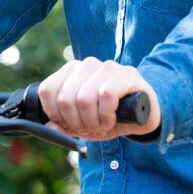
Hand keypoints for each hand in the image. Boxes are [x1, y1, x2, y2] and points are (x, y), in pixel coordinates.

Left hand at [37, 57, 160, 141]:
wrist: (144, 114)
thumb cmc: (109, 117)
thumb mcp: (83, 125)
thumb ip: (64, 126)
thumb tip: (50, 127)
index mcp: (71, 72)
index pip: (48, 90)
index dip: (54, 114)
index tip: (67, 125)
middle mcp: (87, 65)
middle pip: (66, 98)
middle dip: (76, 122)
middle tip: (89, 129)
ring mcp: (107, 67)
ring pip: (85, 98)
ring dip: (92, 121)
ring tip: (102, 125)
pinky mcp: (127, 74)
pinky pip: (106, 95)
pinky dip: (106, 115)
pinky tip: (111, 120)